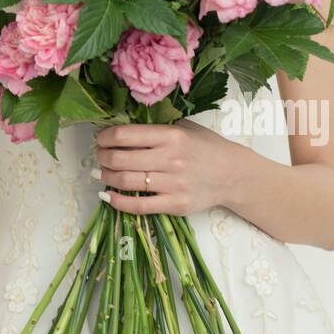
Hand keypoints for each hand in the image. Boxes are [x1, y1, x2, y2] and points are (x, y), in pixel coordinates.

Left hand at [94, 121, 241, 216]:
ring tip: (101, 173)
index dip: (104, 138)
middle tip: (99, 156)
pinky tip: (107, 195)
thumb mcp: (184, 128)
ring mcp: (173, 183)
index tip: (100, 139)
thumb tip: (119, 128)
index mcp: (171, 135)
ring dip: (106, 177)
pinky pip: (138, 205)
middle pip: (119, 159)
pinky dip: (116, 201)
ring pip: (125, 181)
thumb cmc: (205, 148)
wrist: (234, 174)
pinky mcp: (175, 204)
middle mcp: (171, 159)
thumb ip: (156, 128)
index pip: (125, 135)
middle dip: (102, 157)